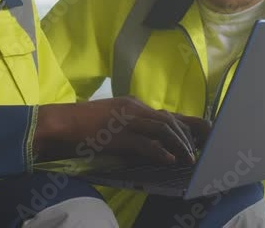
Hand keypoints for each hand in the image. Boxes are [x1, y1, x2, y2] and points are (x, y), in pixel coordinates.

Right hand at [34, 96, 211, 165]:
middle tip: (203, 148)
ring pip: (162, 129)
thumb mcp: (112, 121)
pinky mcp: (117, 135)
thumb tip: (150, 143)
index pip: (166, 114)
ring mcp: (126, 120)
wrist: (60, 123)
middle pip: (169, 120)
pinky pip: (144, 143)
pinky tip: (169, 160)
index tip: (204, 133)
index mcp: (133, 105)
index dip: (187, 124)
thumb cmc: (82, 126)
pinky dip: (159, 152)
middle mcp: (133, 109)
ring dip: (178, 145)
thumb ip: (131, 128)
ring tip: (189, 159)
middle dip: (189, 135)